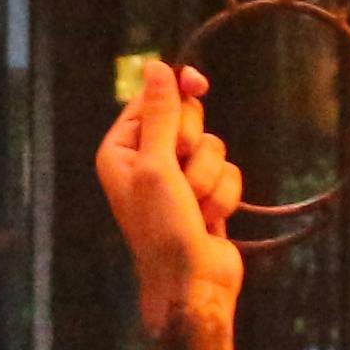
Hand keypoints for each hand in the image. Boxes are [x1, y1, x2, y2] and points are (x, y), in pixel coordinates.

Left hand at [94, 58, 243, 327]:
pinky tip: (210, 220)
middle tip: (181, 173)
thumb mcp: (157, 166)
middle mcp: (146, 161)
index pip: (152, 101)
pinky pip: (228, 172)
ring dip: (209, 178)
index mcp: (121, 150)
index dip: (176, 91)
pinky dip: (223, 196)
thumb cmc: (163, 229)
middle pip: (187, 119)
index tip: (200, 83)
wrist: (192, 284)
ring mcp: (178, 179)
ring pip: (212, 147)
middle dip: (193, 147)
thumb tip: (156, 66)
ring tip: (194, 207)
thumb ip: (161, 115)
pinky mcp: (206, 194)